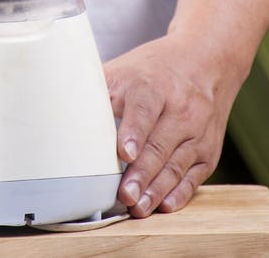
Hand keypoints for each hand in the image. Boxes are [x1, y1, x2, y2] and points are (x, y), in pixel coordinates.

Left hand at [104, 34, 241, 216]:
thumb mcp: (125, 68)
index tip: (123, 152)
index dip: (134, 131)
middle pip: (159, 144)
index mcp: (153, 84)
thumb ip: (97, 88)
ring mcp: (197, 131)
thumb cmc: (154, 69)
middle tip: (125, 195)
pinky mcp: (209, 150)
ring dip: (157, 189)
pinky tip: (164, 205)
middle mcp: (180, 108)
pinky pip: (193, 176)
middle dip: (142, 173)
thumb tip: (59, 105)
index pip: (144, 108)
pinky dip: (179, 193)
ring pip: (176, 164)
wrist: (205, 61)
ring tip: (139, 208)